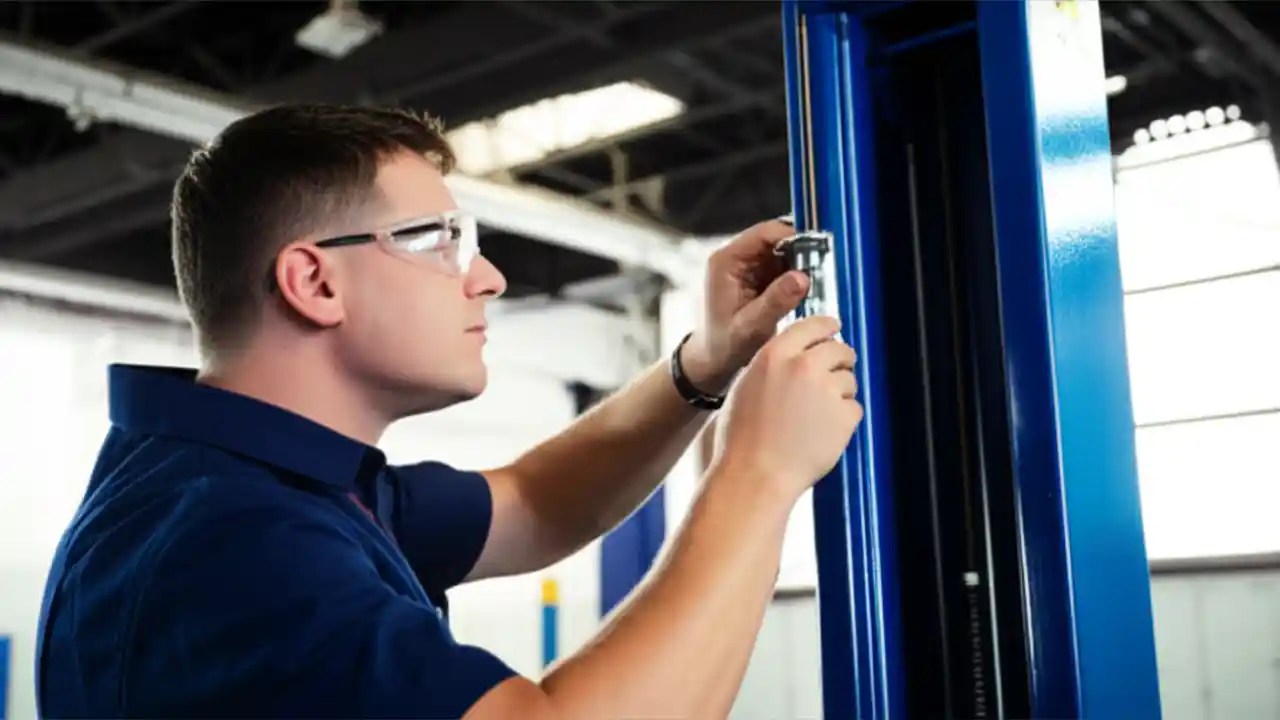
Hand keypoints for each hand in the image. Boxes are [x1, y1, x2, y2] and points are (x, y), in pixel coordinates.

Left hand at [681, 219, 810, 394]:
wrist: (713, 360)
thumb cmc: (724, 345)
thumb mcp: (751, 327)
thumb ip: (776, 302)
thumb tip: (802, 277)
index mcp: (727, 261)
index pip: (764, 232)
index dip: (793, 236)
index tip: (818, 250)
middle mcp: (736, 257)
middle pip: (777, 238)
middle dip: (801, 252)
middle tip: (820, 271)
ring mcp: (748, 265)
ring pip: (784, 251)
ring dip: (801, 265)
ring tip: (812, 286)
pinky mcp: (759, 276)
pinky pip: (785, 266)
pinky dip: (797, 276)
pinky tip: (804, 293)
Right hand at [711, 315, 862, 499]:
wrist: (755, 476)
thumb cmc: (742, 437)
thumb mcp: (747, 385)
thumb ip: (775, 364)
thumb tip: (798, 353)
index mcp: (776, 354)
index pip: (814, 324)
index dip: (828, 327)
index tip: (835, 329)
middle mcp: (804, 365)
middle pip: (840, 349)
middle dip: (840, 360)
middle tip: (834, 375)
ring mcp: (827, 390)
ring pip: (849, 380)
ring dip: (840, 393)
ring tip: (816, 417)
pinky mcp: (845, 416)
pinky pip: (854, 408)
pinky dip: (843, 420)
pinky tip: (821, 434)